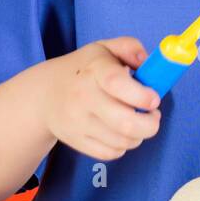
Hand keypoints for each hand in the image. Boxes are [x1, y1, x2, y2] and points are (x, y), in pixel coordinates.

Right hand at [41, 37, 161, 159]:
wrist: (45, 94)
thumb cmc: (85, 69)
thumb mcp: (105, 48)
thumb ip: (131, 48)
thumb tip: (148, 63)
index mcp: (93, 70)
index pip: (116, 83)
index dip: (141, 95)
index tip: (155, 99)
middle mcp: (83, 97)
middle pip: (125, 122)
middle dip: (150, 124)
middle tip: (154, 116)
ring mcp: (77, 122)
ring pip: (122, 141)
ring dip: (140, 135)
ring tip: (138, 122)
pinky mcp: (75, 141)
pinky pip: (110, 153)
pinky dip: (123, 146)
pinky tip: (121, 133)